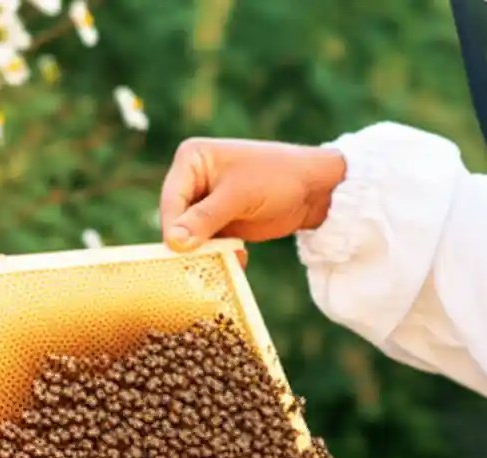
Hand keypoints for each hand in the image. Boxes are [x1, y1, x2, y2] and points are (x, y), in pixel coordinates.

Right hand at [159, 138, 346, 252]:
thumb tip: (173, 242)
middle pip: (177, 220)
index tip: (178, 253)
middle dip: (189, 244)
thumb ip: (204, 219)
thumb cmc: (277, 177)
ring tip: (227, 263)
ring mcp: (207, 203)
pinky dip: (221, 256)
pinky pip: (211, 244)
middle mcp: (194, 180)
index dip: (172, 228)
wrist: (315, 188)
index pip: (171, 200)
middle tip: (198, 268)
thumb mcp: (239, 196)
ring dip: (207, 254)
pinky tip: (239, 261)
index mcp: (191, 160)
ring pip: (192, 236)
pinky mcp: (222, 222)